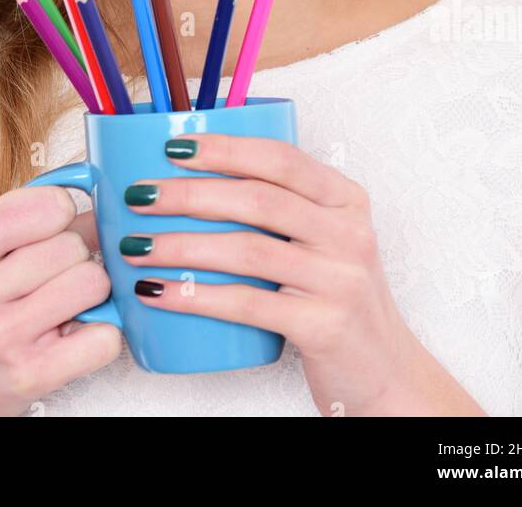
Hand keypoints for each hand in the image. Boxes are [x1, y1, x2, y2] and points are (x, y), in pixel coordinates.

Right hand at [0, 186, 118, 416]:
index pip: (53, 205)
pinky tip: (71, 337)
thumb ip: (27, 211)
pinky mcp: (29, 376)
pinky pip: (104, 337)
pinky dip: (100, 335)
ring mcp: (0, 337)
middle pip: (74, 246)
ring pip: (93, 283)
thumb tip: (99, 191)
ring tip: (55, 306)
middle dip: (71, 258)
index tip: (47, 232)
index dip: (59, 216)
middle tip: (45, 279)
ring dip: (86, 294)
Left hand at [122, 132, 485, 416]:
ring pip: (246, 249)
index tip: (172, 147)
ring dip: (181, 245)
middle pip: (256, 199)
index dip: (224, 149)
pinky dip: (195, 296)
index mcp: (345, 199)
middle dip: (188, 193)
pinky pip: (247, 304)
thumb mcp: (325, 242)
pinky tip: (160, 292)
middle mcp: (348, 233)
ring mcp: (339, 279)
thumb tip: (192, 181)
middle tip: (139, 196)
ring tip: (135, 246)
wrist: (386, 374)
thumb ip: (281, 210)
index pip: (281, 158)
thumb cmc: (338, 300)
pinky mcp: (323, 325)